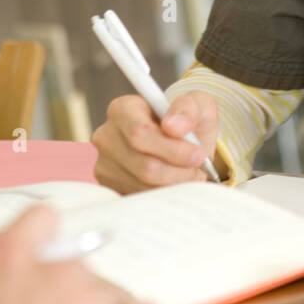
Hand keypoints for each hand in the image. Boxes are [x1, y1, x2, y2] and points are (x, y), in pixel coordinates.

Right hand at [93, 91, 219, 194]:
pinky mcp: (111, 188)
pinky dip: (166, 194)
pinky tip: (174, 180)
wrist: (182, 141)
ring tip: (189, 172)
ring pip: (146, 187)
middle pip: (146, 166)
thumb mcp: (196, 104)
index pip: (140, 133)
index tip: (198, 153)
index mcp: (122, 109)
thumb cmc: (187, 119)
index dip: (173, 149)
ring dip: (176, 183)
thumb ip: (187, 109)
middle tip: (198, 166)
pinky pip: (143, 200)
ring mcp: (105, 165)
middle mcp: (107, 137)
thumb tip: (173, 126)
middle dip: (179, 170)